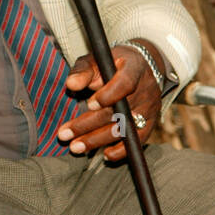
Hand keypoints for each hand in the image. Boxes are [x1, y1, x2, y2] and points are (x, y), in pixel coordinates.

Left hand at [58, 46, 160, 160]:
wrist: (141, 66)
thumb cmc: (112, 63)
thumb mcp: (96, 60)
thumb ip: (82, 70)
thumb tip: (71, 85)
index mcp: (133, 69)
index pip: (125, 84)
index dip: (109, 95)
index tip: (89, 104)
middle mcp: (145, 90)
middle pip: (119, 112)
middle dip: (89, 125)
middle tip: (65, 135)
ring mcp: (149, 108)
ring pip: (125, 129)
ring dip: (98, 140)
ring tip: (75, 147)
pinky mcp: (150, 122)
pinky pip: (139, 140)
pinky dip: (123, 150)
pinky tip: (105, 155)